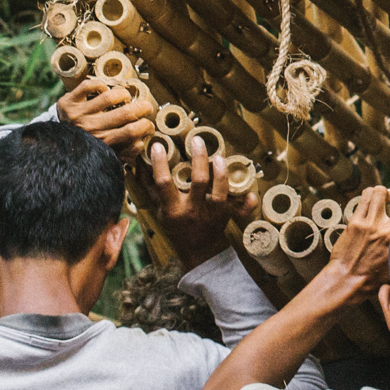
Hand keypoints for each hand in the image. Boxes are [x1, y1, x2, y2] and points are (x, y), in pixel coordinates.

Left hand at [59, 80, 155, 156]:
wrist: (58, 143)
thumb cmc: (90, 146)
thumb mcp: (109, 154)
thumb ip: (128, 151)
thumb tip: (141, 141)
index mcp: (102, 143)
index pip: (132, 131)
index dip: (147, 125)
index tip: (148, 124)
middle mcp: (90, 129)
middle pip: (126, 112)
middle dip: (143, 107)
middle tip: (146, 107)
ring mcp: (77, 115)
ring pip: (110, 96)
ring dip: (124, 94)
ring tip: (125, 98)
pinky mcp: (67, 103)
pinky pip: (88, 85)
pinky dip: (100, 84)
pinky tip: (104, 91)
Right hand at [149, 135, 255, 269]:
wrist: (198, 249)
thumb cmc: (176, 225)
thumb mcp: (160, 210)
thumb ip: (151, 188)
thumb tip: (139, 163)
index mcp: (172, 209)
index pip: (164, 183)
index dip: (160, 163)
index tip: (158, 145)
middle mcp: (192, 210)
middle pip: (199, 182)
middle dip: (199, 158)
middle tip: (196, 140)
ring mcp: (211, 214)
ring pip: (220, 193)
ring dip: (221, 173)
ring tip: (219, 156)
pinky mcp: (227, 217)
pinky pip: (240, 211)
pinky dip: (247, 204)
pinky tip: (250, 193)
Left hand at [324, 185, 389, 300]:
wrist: (346, 282)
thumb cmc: (372, 280)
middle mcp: (386, 229)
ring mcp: (369, 224)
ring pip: (378, 192)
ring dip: (380, 193)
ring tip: (379, 200)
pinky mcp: (354, 222)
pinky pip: (363, 198)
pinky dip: (368, 196)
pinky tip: (368, 204)